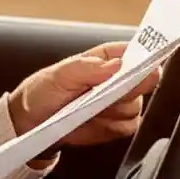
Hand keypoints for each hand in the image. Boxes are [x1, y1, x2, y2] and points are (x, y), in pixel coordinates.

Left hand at [7, 42, 160, 166]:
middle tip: (107, 94)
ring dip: (116, 111)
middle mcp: (117, 78)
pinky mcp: (118, 124)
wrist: (33, 124)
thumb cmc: (43, 92)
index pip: (134, 51)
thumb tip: (115, 65)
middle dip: (129, 89)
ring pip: (136, 106)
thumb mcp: (58, 75)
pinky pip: (129, 126)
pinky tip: (95, 122)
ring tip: (90, 109)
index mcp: (105, 58)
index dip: (144, 56)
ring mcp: (119, 102)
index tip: (146, 65)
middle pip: (143, 80)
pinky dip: (113, 127)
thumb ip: (86, 68)